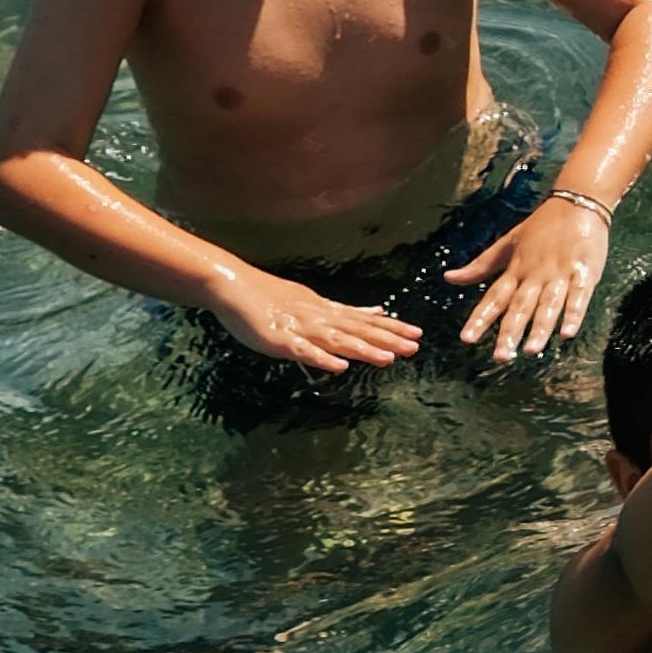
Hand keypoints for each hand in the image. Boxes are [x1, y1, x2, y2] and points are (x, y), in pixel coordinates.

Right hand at [210, 267, 427, 376]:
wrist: (233, 285)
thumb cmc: (269, 296)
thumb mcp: (312, 300)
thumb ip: (342, 310)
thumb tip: (374, 311)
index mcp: (325, 310)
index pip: (364, 319)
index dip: (392, 327)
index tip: (418, 333)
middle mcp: (318, 318)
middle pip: (358, 330)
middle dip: (387, 340)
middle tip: (415, 347)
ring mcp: (300, 328)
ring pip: (337, 341)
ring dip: (363, 350)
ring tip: (388, 358)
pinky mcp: (279, 340)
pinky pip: (304, 351)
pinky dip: (322, 358)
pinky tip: (339, 367)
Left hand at [455, 185, 608, 363]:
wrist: (576, 203)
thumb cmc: (541, 226)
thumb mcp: (507, 243)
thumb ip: (480, 265)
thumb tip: (448, 278)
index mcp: (516, 269)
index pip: (494, 297)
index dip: (480, 318)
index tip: (467, 339)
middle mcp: (535, 274)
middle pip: (520, 307)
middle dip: (510, 332)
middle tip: (500, 357)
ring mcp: (560, 274)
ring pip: (548, 305)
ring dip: (540, 328)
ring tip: (531, 350)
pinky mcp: (584, 272)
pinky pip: (578, 297)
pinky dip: (574, 314)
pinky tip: (568, 333)